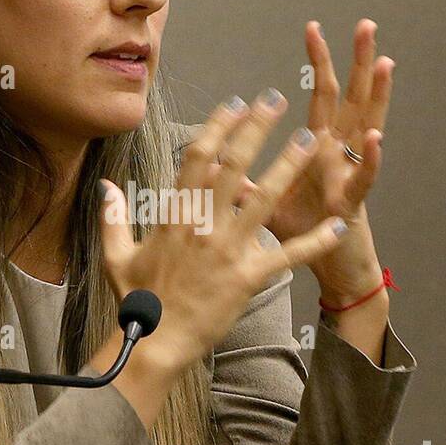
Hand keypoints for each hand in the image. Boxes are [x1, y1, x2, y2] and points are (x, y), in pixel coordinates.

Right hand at [98, 90, 347, 373]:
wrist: (153, 343)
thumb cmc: (135, 303)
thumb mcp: (116, 256)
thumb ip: (113, 217)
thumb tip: (105, 186)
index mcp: (174, 216)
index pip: (198, 158)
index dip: (218, 126)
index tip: (235, 103)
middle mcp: (203, 225)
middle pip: (234, 166)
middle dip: (256, 129)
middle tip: (276, 101)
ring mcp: (227, 250)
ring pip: (265, 199)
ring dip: (289, 166)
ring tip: (311, 139)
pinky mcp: (248, 277)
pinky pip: (288, 254)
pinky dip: (316, 240)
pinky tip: (339, 224)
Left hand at [210, 19, 391, 302]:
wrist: (328, 269)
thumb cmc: (300, 231)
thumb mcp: (264, 202)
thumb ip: (240, 181)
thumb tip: (214, 162)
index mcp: (317, 149)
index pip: (319, 96)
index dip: (317, 63)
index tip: (313, 28)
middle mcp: (339, 155)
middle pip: (350, 100)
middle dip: (357, 62)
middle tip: (365, 25)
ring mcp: (349, 176)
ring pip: (368, 128)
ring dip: (377, 98)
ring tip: (385, 63)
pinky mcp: (353, 204)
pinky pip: (364, 179)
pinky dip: (371, 159)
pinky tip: (376, 136)